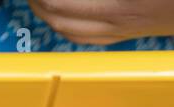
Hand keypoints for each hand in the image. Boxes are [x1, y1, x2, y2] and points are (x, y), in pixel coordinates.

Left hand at [29, 0, 173, 43]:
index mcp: (117, 2)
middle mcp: (115, 20)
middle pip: (58, 16)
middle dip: (37, 0)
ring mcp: (126, 29)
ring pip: (71, 31)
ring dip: (49, 14)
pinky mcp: (136, 32)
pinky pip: (91, 37)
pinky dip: (70, 26)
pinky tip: (68, 14)